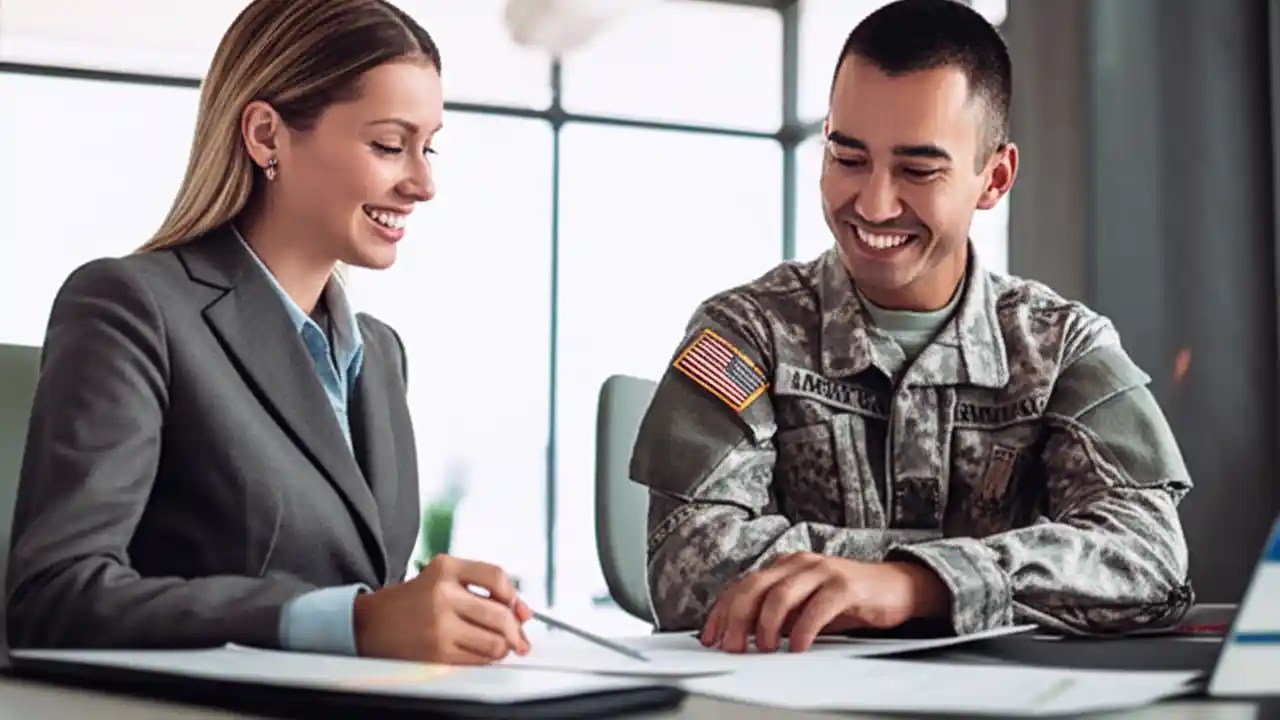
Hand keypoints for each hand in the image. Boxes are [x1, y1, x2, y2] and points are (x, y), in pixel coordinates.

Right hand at [353, 554, 533, 663]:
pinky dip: (487, 658)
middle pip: (500, 614)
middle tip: (519, 636)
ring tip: (500, 645)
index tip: (514, 605)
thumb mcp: (442, 579)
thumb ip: (483, 588)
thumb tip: (524, 613)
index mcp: (445, 568)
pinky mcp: (436, 653)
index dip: (513, 594)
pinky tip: (481, 653)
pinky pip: (478, 659)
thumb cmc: (412, 602)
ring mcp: (439, 625)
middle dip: (516, 629)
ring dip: (505, 646)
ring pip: (494, 641)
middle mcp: (442, 594)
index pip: (496, 576)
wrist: (369, 624)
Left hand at [700, 552, 949, 653]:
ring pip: (781, 594)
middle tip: (733, 646)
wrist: (895, 588)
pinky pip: (817, 606)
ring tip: (764, 648)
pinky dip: (803, 629)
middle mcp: (798, 563)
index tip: (711, 637)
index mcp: (783, 567)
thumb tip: (743, 639)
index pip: (742, 586)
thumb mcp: (804, 608)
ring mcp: (822, 571)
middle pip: (755, 587)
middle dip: (738, 619)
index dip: (722, 612)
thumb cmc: (846, 600)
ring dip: (766, 625)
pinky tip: (797, 646)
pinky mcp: (845, 585)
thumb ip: (777, 617)